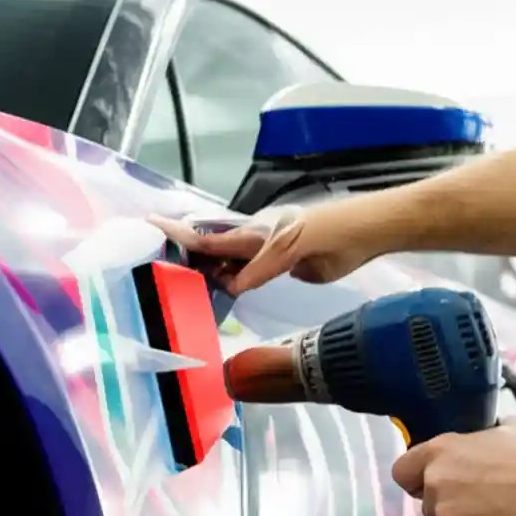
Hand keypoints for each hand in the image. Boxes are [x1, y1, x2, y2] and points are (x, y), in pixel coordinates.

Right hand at [147, 199, 378, 295]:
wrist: (366, 235)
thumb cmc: (333, 232)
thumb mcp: (296, 248)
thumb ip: (264, 266)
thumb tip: (232, 284)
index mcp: (256, 231)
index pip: (211, 236)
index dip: (180, 233)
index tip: (149, 223)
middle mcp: (256, 240)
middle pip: (214, 249)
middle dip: (186, 254)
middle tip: (157, 265)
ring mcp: (268, 253)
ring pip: (229, 263)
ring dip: (208, 273)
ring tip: (181, 283)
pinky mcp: (283, 266)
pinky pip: (248, 275)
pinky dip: (231, 282)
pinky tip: (223, 292)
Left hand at [390, 418, 515, 515]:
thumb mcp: (510, 430)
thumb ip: (484, 437)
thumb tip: (489, 437)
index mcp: (439, 453)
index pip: (402, 472)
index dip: (418, 480)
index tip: (433, 485)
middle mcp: (436, 487)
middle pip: (430, 505)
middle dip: (451, 505)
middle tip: (485, 503)